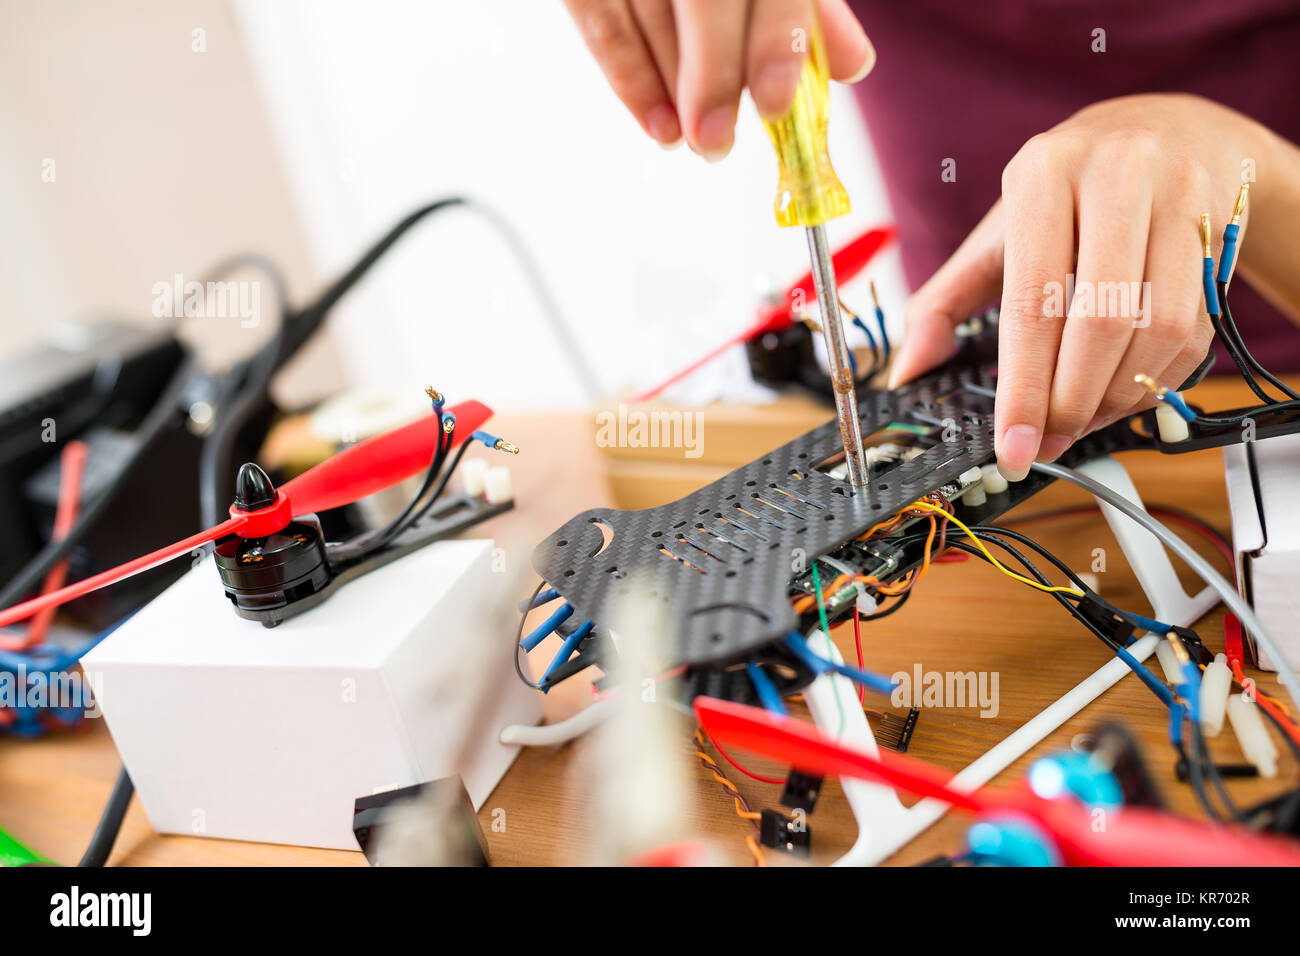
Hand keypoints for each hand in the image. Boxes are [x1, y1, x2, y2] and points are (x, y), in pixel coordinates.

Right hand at [564, 0, 873, 159]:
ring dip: (668, 86)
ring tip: (692, 140)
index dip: (777, 39)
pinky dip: (627, 76)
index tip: (775, 104)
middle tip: (716, 141)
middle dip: (711, 73)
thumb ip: (810, 10)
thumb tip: (854, 65)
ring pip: (645, 10)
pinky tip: (657, 124)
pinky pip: (599, 19)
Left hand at [889, 93, 1274, 478]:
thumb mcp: (995, 236)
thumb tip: (907, 371)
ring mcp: (1178, 196)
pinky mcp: (1220, 227)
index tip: (1013, 445)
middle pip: (1100, 323)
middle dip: (1071, 401)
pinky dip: (1154, 379)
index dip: (1024, 388)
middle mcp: (1116, 174)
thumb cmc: (1065, 196)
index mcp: (1042, 174)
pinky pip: (1194, 329)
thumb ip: (942, 303)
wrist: (1166, 133)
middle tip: (1048, 442)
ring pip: (1156, 331)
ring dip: (1116, 396)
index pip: (1032, 302)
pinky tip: (1120, 392)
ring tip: (1081, 420)